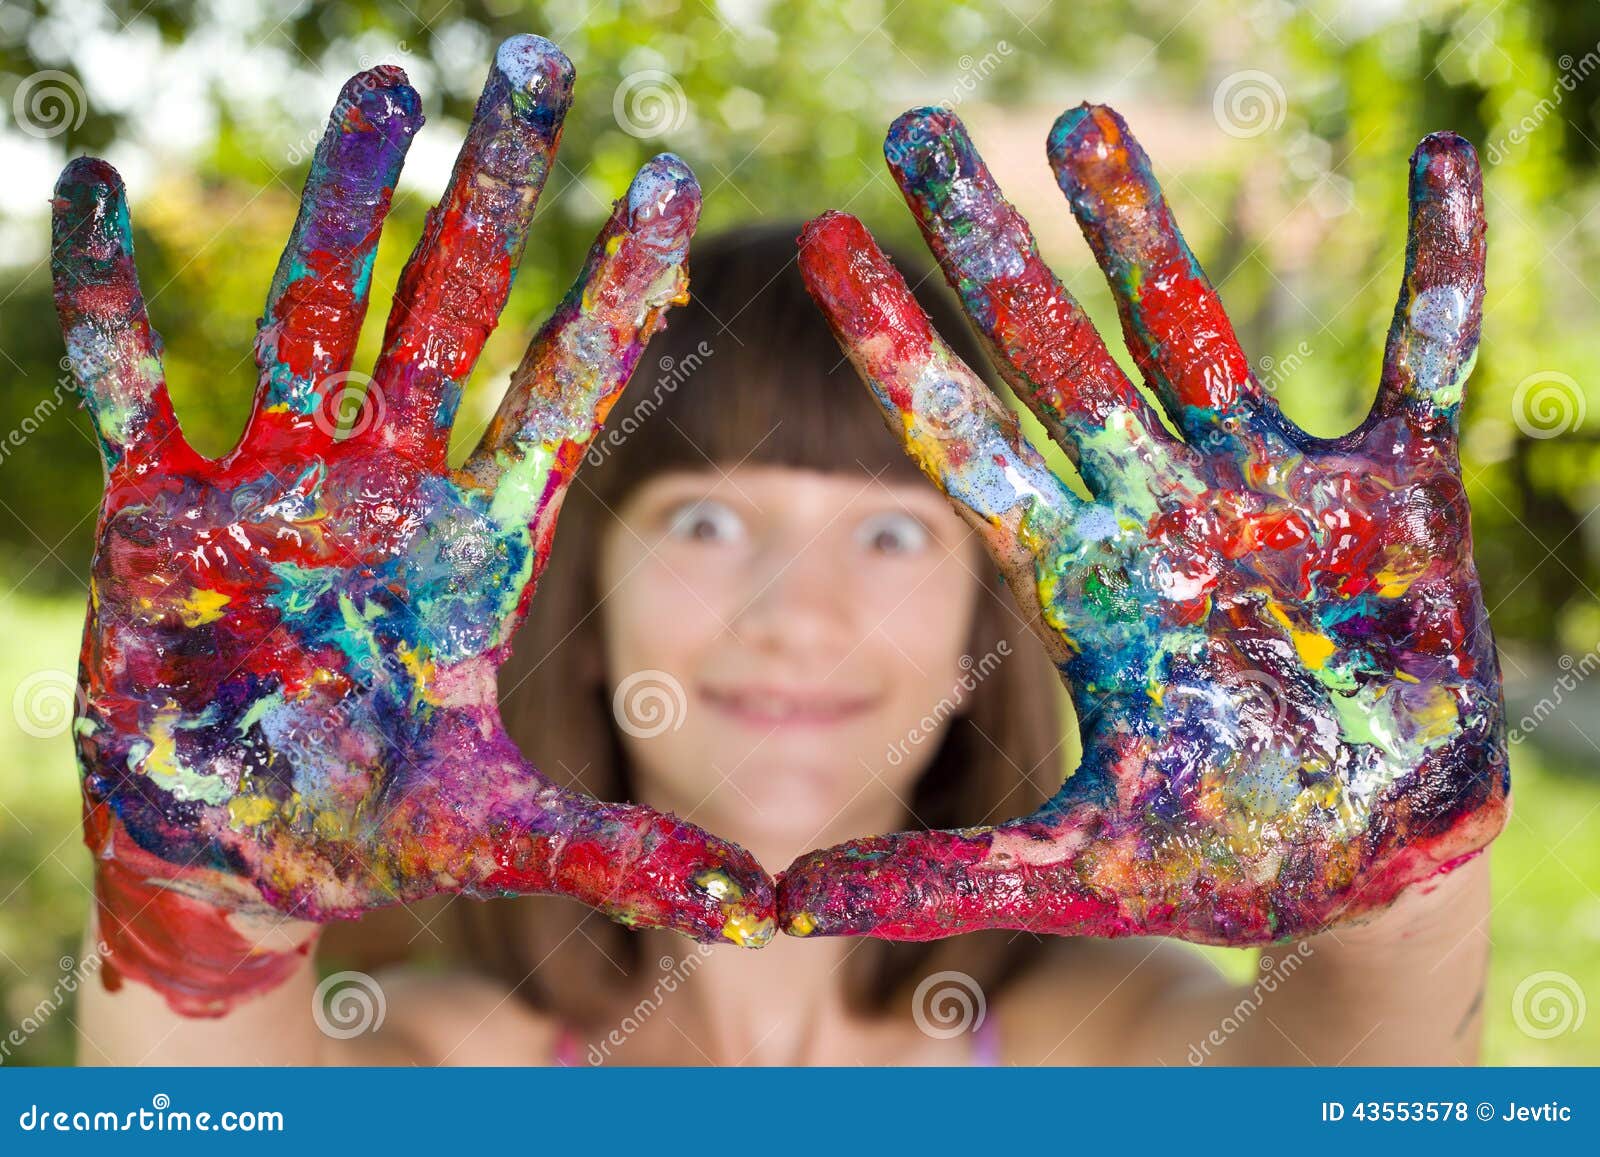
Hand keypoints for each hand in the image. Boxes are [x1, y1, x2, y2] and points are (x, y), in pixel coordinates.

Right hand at [55, 35, 772, 1015]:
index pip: (566, 391)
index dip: (620, 291)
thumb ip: (629, 856)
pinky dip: (109, 301)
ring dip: (345, 206)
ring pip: (318, 317)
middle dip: (497, 196)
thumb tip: (761, 904)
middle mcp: (386, 490)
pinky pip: (130, 387)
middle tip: (541, 68)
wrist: (248, 855)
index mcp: (473, 545)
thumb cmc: (374, 828)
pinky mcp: (165, 520)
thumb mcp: (506, 835)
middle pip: (454, 312)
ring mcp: (277, 490)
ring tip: (384, 85)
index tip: (676, 183)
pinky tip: (95, 193)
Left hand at [783, 104, 1508, 943]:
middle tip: (911, 130)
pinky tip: (1443, 171)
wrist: (1358, 869)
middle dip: (987, 248)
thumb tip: (772, 909)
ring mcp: (1274, 495)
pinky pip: (1422, 364)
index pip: (969, 443)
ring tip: (1077, 119)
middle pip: (1054, 357)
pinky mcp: (1397, 498)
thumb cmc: (1215, 856)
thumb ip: (927, 879)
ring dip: (1141, 230)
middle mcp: (1162, 512)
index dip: (897, 350)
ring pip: (1193, 334)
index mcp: (1086, 582)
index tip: (822, 248)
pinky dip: (1441, 275)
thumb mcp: (1067, 864)